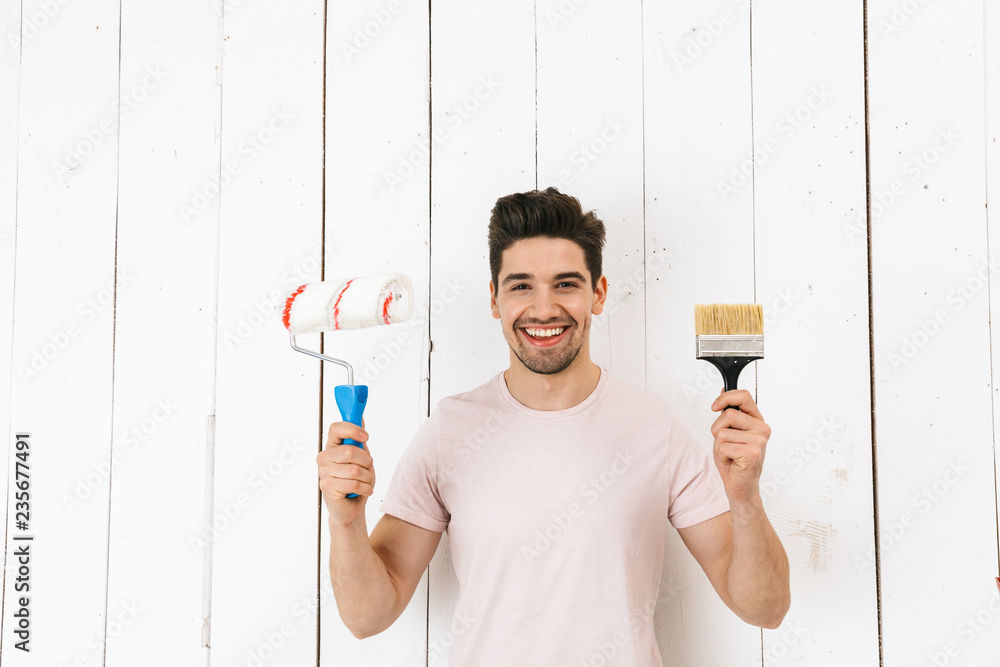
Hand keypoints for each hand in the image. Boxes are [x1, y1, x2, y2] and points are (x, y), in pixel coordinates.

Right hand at [317, 420, 374, 526]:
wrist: (352, 508)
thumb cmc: (356, 481)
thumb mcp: (362, 457)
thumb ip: (359, 439)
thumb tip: (361, 417)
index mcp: (332, 446)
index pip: (336, 428)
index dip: (352, 429)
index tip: (366, 436)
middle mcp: (324, 457)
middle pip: (350, 451)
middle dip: (366, 461)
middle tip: (367, 468)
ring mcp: (323, 472)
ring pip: (355, 470)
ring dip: (368, 478)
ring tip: (365, 482)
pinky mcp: (326, 486)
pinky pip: (353, 483)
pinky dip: (365, 488)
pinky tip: (363, 491)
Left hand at [710, 390, 770, 505]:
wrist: (740, 485)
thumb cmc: (734, 459)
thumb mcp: (729, 431)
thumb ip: (729, 412)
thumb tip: (723, 390)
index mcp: (757, 420)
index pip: (744, 396)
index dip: (726, 397)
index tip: (714, 407)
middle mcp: (762, 429)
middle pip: (728, 415)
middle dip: (717, 430)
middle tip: (726, 443)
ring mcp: (759, 441)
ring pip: (722, 432)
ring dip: (719, 445)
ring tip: (730, 454)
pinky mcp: (753, 453)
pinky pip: (724, 447)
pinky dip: (722, 455)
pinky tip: (732, 461)